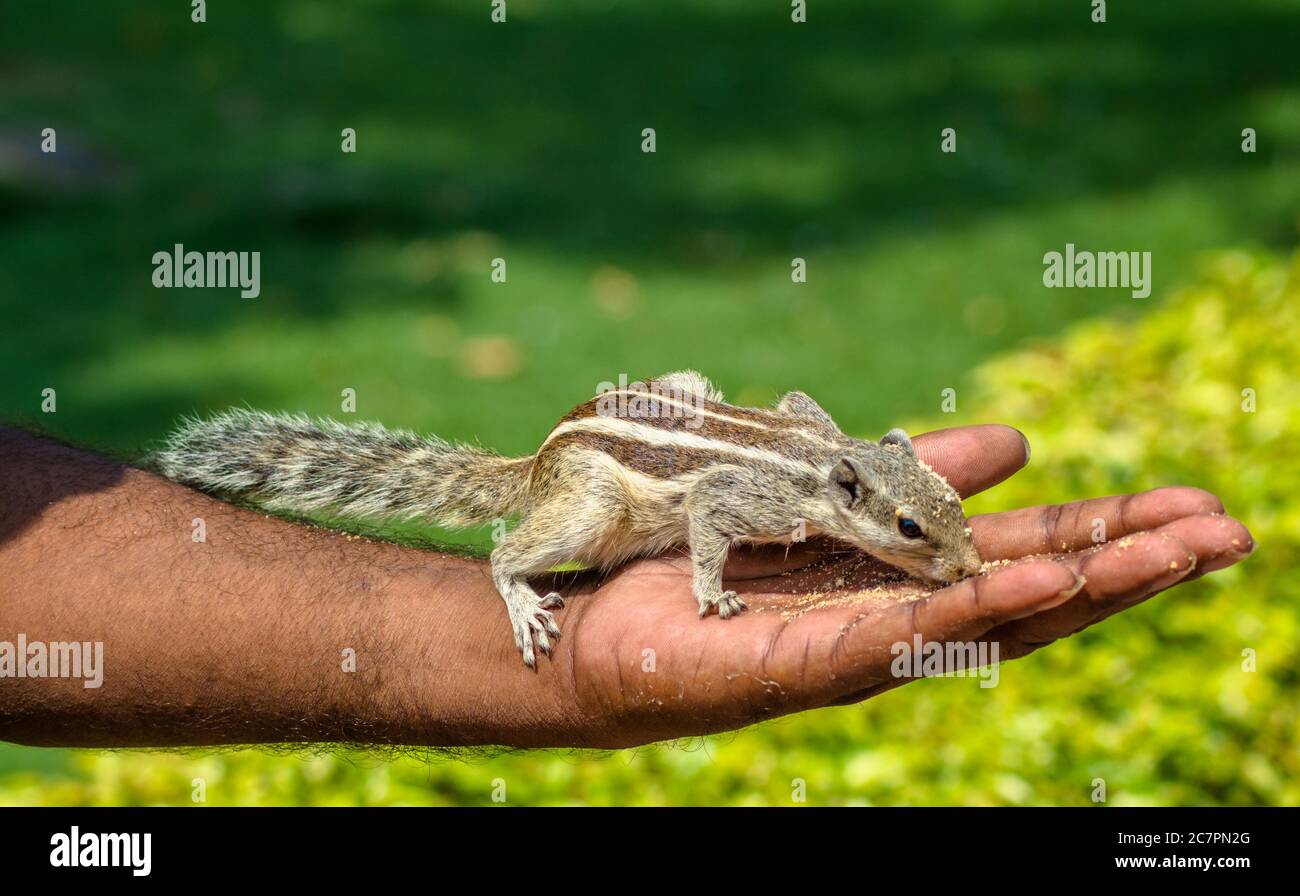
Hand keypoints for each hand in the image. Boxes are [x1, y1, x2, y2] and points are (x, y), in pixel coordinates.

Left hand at [553, 425, 1254, 747]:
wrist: (591, 612)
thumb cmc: (703, 553)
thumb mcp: (824, 492)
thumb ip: (913, 477)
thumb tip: (1021, 445)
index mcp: (899, 579)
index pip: (1024, 556)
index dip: (1111, 534)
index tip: (1196, 506)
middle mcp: (889, 621)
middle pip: (1027, 595)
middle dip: (1127, 565)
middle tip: (1230, 534)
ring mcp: (845, 653)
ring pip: (983, 627)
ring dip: (1080, 591)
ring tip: (1173, 558)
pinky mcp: (789, 670)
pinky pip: (891, 642)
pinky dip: (970, 615)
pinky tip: (1041, 587)